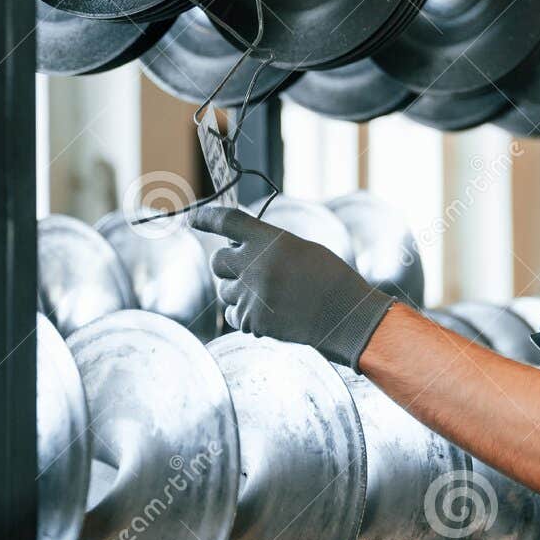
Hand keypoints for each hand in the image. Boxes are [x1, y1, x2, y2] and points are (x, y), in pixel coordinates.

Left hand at [190, 206, 395, 369]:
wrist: (346, 318)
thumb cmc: (330, 280)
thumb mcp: (301, 250)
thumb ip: (267, 248)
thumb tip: (239, 249)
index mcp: (270, 241)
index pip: (227, 221)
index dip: (206, 218)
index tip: (193, 218)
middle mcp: (255, 265)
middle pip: (218, 261)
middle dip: (227, 266)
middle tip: (247, 272)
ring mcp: (252, 295)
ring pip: (226, 292)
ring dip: (240, 294)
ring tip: (272, 298)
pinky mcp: (253, 321)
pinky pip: (234, 316)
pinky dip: (246, 317)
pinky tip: (271, 315)